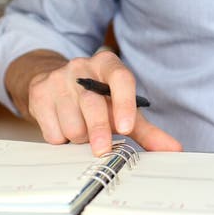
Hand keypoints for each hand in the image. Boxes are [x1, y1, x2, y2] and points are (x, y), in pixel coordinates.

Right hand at [26, 51, 181, 155]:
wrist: (56, 83)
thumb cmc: (97, 98)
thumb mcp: (122, 108)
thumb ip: (147, 130)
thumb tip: (174, 150)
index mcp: (109, 64)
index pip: (120, 79)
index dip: (124, 103)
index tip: (126, 128)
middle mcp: (83, 66)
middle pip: (93, 105)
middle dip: (99, 131)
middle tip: (102, 149)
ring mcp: (59, 78)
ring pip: (72, 123)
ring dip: (79, 137)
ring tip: (82, 129)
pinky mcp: (39, 92)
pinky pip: (52, 130)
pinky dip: (61, 138)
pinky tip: (64, 127)